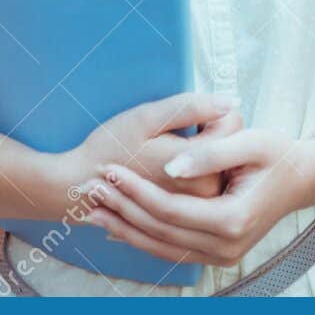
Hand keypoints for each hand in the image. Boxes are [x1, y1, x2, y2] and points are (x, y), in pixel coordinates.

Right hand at [56, 92, 239, 212]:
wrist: (82, 187)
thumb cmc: (110, 148)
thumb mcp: (146, 119)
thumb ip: (191, 108)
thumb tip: (231, 100)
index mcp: (200, 169)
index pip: (233, 123)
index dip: (211, 111)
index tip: (184, 118)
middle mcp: (207, 195)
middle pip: (230, 147)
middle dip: (209, 134)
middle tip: (172, 136)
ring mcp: (200, 208)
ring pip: (220, 165)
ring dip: (203, 154)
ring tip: (167, 154)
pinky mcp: (191, 213)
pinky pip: (207, 182)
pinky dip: (195, 171)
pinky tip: (169, 169)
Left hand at [79, 127, 314, 267]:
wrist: (301, 178)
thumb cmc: (277, 154)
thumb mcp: (250, 142)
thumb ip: (211, 153)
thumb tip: (172, 169)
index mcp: (233, 219)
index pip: (169, 209)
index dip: (135, 190)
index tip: (109, 169)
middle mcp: (227, 247)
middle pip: (160, 231)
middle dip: (122, 209)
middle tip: (89, 188)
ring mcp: (223, 255)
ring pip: (161, 246)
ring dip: (125, 228)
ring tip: (92, 210)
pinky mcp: (217, 254)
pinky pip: (171, 249)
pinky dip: (143, 237)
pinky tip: (118, 225)